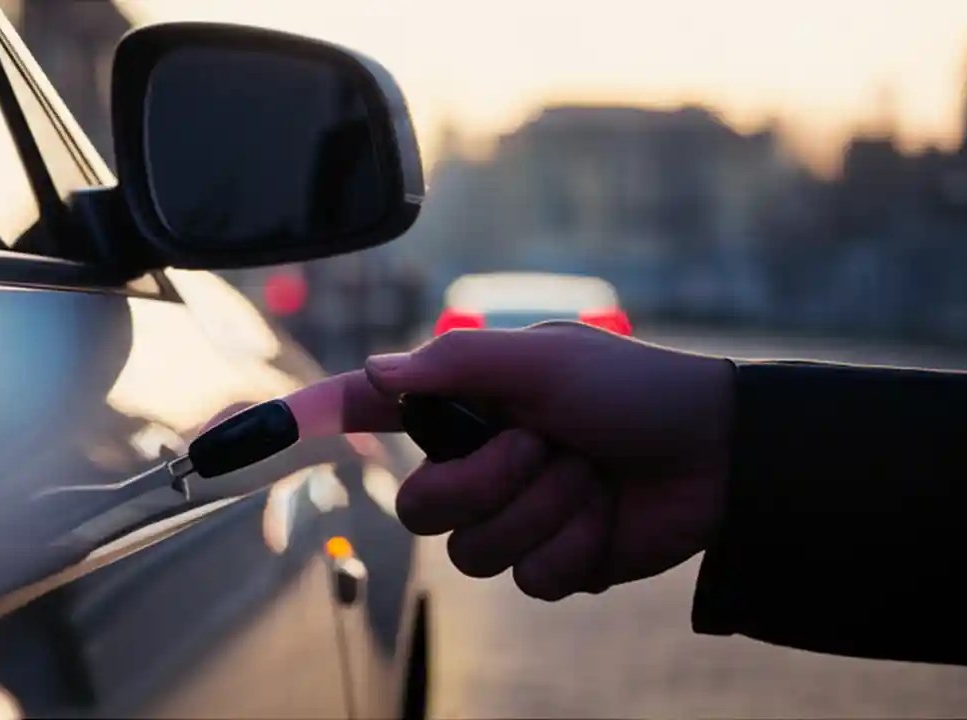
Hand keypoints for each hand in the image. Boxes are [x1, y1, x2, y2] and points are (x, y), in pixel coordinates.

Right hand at [349, 322, 734, 599]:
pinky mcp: (551, 561)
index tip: (249, 428)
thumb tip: (376, 372)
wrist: (716, 455)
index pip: (373, 413)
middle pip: (419, 508)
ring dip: (545, 510)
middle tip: (543, 446)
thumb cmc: (633, 390)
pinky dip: (577, 546)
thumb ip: (455, 366)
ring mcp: (513, 515)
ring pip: (474, 552)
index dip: (314, 420)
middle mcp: (479, 460)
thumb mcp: (546, 362)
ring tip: (589, 476)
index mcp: (469, 406)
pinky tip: (606, 516)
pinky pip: (529, 579)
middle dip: (486, 482)